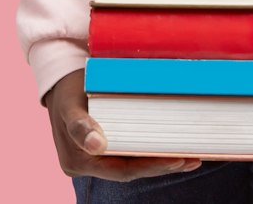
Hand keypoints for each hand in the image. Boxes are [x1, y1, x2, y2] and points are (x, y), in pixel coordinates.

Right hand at [45, 69, 201, 180]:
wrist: (60, 81)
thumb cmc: (68, 89)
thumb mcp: (70, 104)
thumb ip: (80, 125)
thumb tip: (96, 145)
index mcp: (77, 160)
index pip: (120, 170)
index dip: (150, 167)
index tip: (176, 159)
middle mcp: (86, 165)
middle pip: (129, 171)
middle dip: (161, 167)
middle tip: (192, 160)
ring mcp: (95, 158)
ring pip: (132, 165)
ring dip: (160, 163)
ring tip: (191, 159)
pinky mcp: (105, 149)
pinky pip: (129, 156)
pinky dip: (150, 154)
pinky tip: (174, 151)